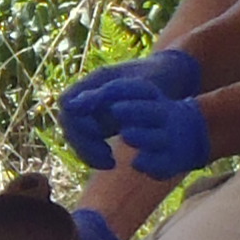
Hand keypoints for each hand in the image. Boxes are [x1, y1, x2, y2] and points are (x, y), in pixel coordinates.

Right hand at [52, 49, 197, 173]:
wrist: (172, 77)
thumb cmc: (157, 78)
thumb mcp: (137, 85)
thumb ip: (104, 94)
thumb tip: (71, 106)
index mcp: (94, 80)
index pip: (67, 103)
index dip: (76, 121)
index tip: (100, 136)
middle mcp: (89, 94)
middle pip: (68, 122)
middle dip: (83, 143)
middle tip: (107, 158)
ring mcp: (94, 108)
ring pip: (75, 134)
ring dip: (87, 152)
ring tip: (110, 163)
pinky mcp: (101, 122)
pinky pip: (87, 141)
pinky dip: (94, 154)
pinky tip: (111, 161)